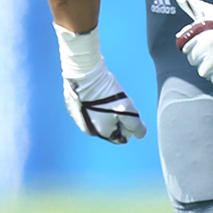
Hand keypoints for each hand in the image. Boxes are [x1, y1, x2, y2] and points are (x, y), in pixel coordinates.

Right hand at [55, 24, 145, 143]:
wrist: (85, 75)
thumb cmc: (107, 93)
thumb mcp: (128, 109)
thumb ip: (136, 126)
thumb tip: (140, 134)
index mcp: (102, 132)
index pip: (121, 137)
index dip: (128, 126)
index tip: (128, 112)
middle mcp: (88, 129)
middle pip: (110, 127)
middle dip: (117, 118)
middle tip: (119, 102)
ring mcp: (78, 118)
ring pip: (98, 118)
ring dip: (106, 111)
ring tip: (108, 96)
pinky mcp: (72, 107)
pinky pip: (87, 110)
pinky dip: (94, 104)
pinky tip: (97, 93)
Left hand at [173, 0, 212, 87]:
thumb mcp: (209, 11)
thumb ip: (190, 4)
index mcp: (202, 33)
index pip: (185, 48)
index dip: (193, 47)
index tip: (203, 43)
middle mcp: (210, 46)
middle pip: (194, 61)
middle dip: (201, 57)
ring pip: (204, 72)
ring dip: (210, 68)